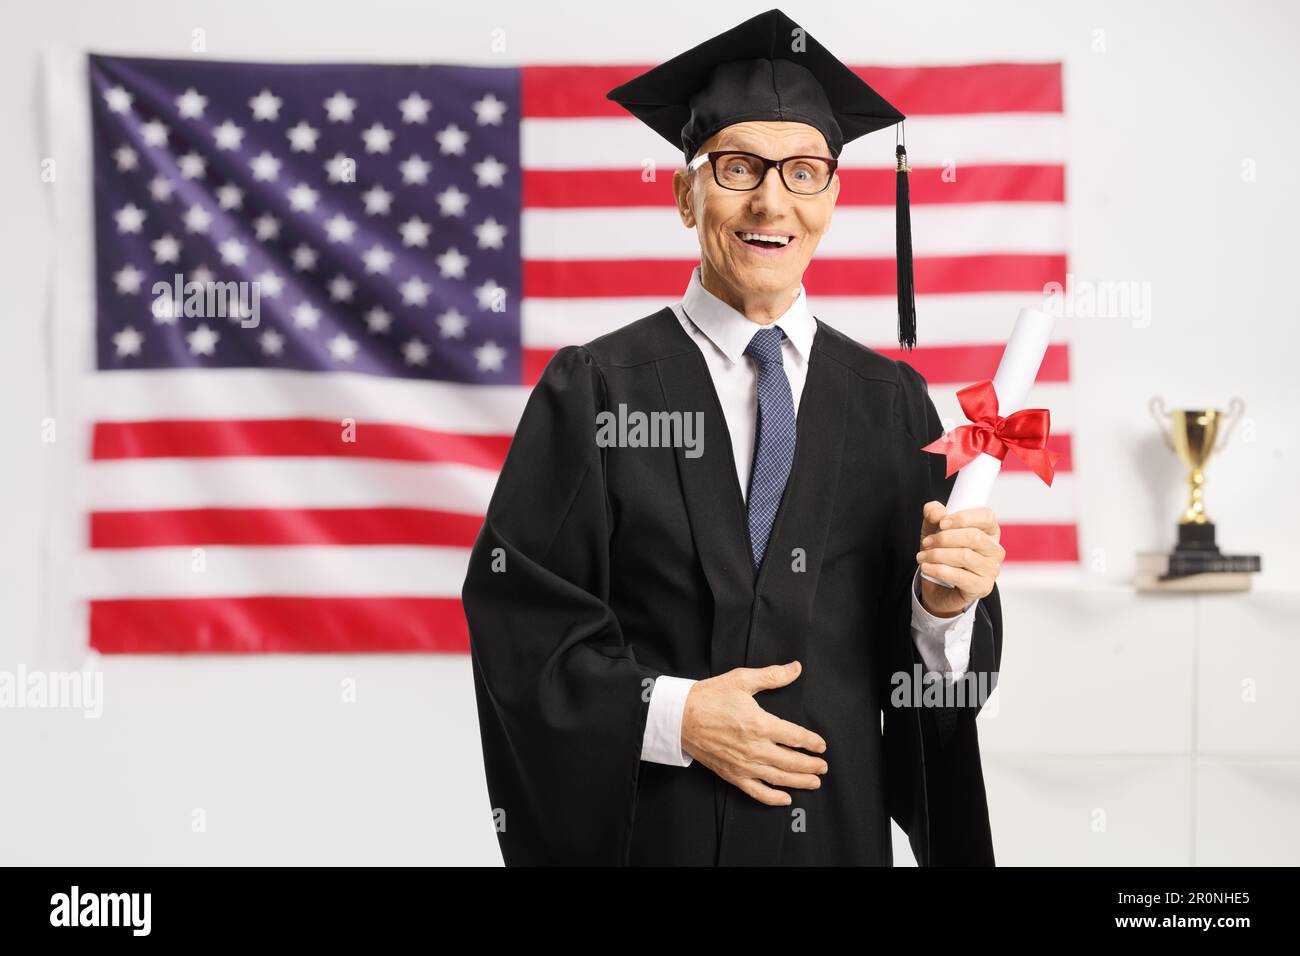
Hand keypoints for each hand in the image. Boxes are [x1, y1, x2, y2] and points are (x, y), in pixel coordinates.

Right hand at [680, 661, 827, 806]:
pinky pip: (756, 791)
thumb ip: (772, 676)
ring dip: (800, 782)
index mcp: (760, 724)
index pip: (795, 737)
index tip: (821, 745)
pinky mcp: (732, 774)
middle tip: (823, 767)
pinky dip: (773, 798)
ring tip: (814, 782)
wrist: (679, 716)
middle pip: (792, 761)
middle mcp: (754, 748)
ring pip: (779, 778)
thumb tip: (796, 668)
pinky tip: (785, 799)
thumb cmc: (709, 697)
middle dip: (811, 765)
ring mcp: (743, 764)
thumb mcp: (742, 680)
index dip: (812, 742)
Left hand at [916, 500, 1004, 616]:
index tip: (941, 523)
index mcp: (989, 531)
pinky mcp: (982, 587)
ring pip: (965, 556)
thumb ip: (933, 513)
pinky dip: (939, 570)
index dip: (962, 518)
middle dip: (944, 538)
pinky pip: (960, 576)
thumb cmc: (942, 552)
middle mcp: (995, 550)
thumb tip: (936, 513)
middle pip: (974, 536)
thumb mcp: (933, 529)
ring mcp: (992, 570)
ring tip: (922, 557)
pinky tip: (926, 568)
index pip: (986, 516)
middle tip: (926, 543)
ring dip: (937, 555)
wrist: (938, 586)